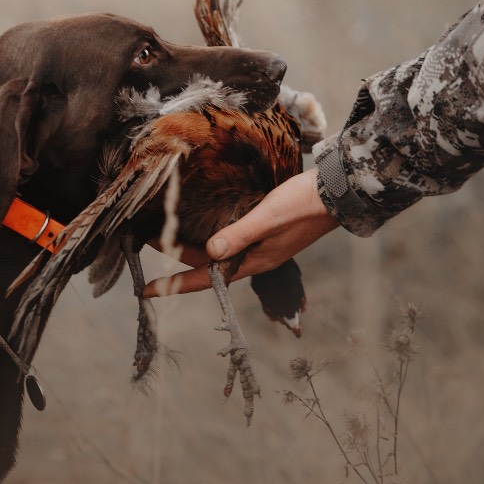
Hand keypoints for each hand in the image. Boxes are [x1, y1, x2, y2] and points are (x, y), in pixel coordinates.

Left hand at [142, 168, 338, 296]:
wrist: (337, 193)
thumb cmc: (304, 205)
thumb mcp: (268, 218)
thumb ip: (239, 235)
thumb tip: (210, 252)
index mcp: (253, 261)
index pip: (206, 279)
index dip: (175, 284)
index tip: (146, 290)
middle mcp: (254, 258)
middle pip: (208, 264)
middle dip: (178, 258)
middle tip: (148, 242)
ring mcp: (262, 246)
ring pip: (219, 252)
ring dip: (193, 246)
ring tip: (167, 234)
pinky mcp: (267, 231)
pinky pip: (232, 239)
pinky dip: (212, 235)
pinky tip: (204, 224)